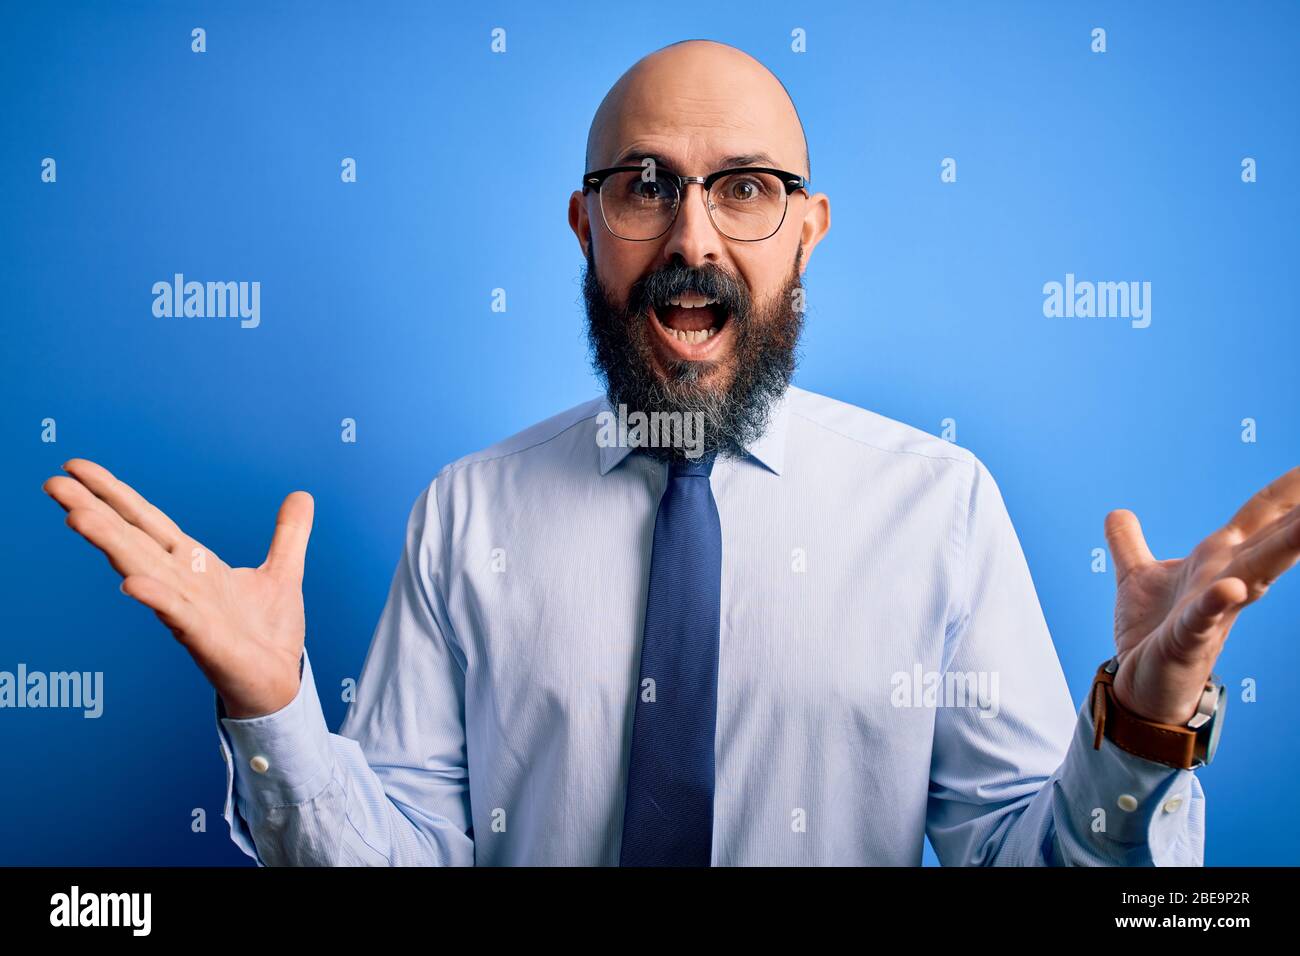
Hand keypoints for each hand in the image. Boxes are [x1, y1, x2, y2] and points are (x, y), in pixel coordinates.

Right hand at [43, 459, 313, 718]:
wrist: (280, 683)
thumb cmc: (268, 634)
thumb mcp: (283, 572)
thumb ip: (288, 534)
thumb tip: (301, 495)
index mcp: (194, 564)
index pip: (147, 521)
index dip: (115, 493)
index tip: (77, 467)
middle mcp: (181, 583)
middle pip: (131, 539)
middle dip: (93, 510)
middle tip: (54, 482)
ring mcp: (188, 610)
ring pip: (142, 570)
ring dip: (111, 544)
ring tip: (77, 516)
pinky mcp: (206, 639)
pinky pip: (177, 615)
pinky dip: (157, 597)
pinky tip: (133, 583)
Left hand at [1104, 465, 1299, 724]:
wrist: (1140, 686)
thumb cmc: (1152, 632)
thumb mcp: (1137, 577)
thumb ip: (1129, 543)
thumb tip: (1117, 512)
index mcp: (1217, 558)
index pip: (1261, 514)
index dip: (1290, 488)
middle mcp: (1225, 578)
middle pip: (1273, 537)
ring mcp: (1211, 609)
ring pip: (1255, 572)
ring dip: (1285, 548)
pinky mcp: (1188, 638)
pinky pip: (1205, 616)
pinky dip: (1217, 600)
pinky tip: (1232, 587)